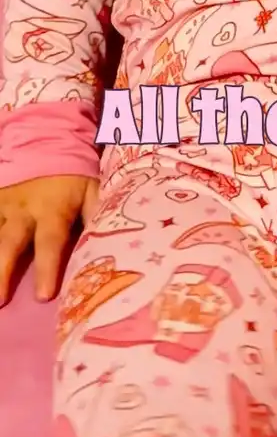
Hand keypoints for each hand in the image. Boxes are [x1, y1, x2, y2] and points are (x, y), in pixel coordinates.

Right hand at [0, 175, 98, 304]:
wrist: (45, 141)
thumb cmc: (74, 175)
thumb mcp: (92, 190)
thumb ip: (96, 216)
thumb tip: (107, 244)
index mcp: (52, 209)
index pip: (51, 242)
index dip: (47, 268)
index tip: (43, 295)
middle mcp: (22, 210)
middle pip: (9, 243)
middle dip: (2, 272)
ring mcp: (1, 206)